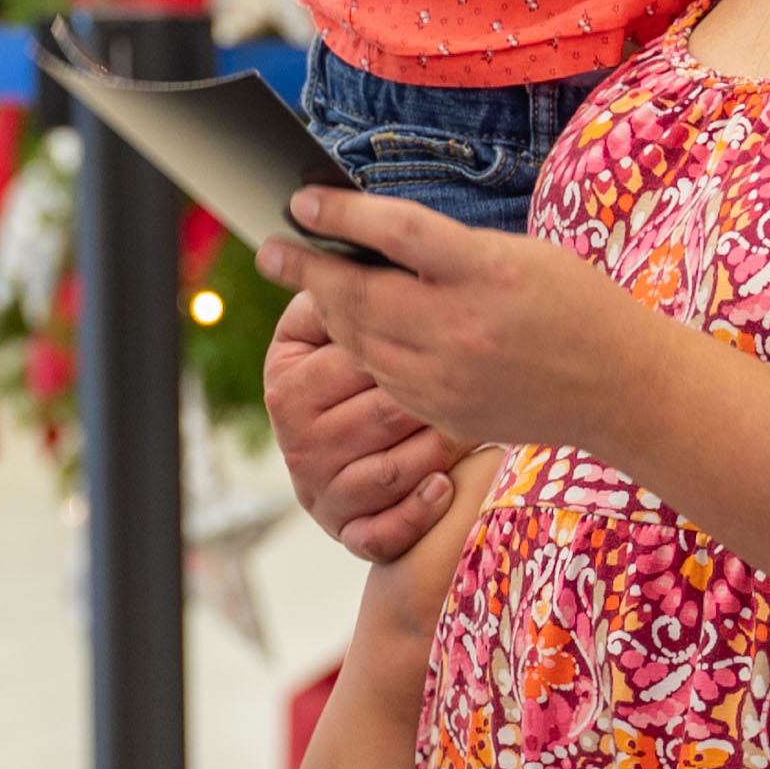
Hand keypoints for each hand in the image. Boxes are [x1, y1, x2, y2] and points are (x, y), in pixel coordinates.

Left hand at [258, 186, 674, 468]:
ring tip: (307, 282)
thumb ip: (446, 246)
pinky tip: (352, 325)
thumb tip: (366, 233)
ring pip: (359, 339)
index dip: (339, 214)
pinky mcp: (444, 413)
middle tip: (271, 250)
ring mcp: (448, 379)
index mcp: (486, 272)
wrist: (620, 387)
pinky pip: (382, 375)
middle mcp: (461, 328)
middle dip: (306, 269)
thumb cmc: (572, 302)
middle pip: (358, 294)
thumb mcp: (517, 252)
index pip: (393, 232)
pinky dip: (361, 346)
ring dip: (327, 308)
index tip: (300, 202)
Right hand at [266, 291, 467, 559]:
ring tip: (470, 427)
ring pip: (390, 468)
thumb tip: (362, 236)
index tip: (449, 325)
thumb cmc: (385, 374)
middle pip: (379, 410)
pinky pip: (385, 527)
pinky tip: (446, 484)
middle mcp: (293, 435)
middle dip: (434, 395)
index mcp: (287, 376)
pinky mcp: (347, 532)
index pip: (351, 350)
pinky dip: (419, 507)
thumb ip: (357, 292)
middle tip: (482, 380)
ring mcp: (317, 487)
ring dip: (437, 448)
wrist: (387, 467)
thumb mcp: (359, 331)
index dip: (408, 338)